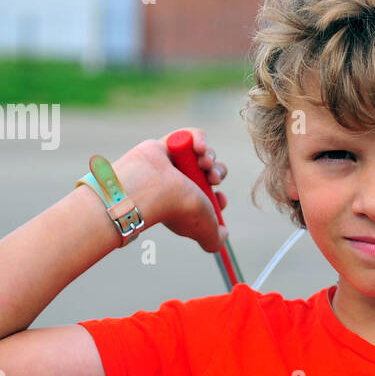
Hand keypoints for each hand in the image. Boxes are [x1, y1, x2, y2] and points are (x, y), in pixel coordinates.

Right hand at [112, 129, 229, 252]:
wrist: (150, 187)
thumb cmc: (176, 209)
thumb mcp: (204, 230)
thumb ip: (215, 240)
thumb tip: (224, 234)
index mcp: (185, 203)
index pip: (210, 197)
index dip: (220, 197)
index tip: (220, 198)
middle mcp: (180, 183)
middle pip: (211, 173)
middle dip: (218, 173)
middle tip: (213, 177)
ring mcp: (174, 163)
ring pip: (204, 154)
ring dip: (210, 157)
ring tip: (203, 162)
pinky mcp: (169, 143)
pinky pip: (191, 135)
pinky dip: (200, 138)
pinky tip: (200, 147)